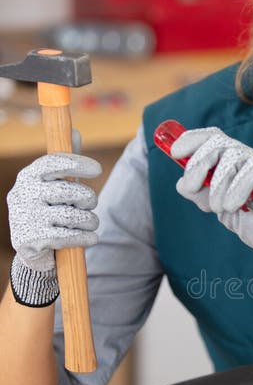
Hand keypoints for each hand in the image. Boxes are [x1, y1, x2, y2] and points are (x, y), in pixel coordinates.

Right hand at [7, 151, 101, 305]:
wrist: (31, 251)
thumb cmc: (48, 211)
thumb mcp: (54, 186)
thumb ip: (65, 163)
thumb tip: (75, 132)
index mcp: (28, 176)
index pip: (54, 163)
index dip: (77, 164)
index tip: (97, 169)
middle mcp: (23, 194)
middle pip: (68, 191)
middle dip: (88, 198)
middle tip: (92, 204)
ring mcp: (26, 217)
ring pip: (72, 216)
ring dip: (90, 221)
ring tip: (92, 223)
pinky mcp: (31, 240)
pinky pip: (68, 236)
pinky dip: (85, 237)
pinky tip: (90, 238)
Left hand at [172, 127, 252, 298]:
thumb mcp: (223, 211)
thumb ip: (203, 195)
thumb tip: (183, 182)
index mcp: (234, 165)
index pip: (211, 138)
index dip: (191, 139)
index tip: (175, 151)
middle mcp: (248, 159)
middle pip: (217, 142)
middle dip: (198, 162)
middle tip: (194, 186)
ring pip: (231, 156)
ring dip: (218, 185)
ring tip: (223, 208)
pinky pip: (251, 169)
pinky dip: (237, 190)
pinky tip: (239, 206)